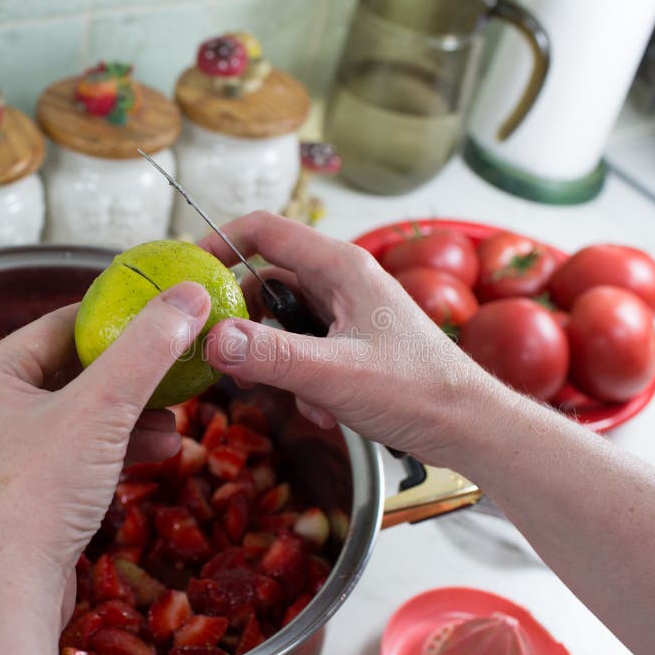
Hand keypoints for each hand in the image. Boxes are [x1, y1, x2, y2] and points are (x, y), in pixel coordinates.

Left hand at [0, 281, 210, 654]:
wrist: (11, 595)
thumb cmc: (40, 495)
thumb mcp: (102, 408)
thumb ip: (147, 349)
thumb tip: (190, 294)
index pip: (67, 322)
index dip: (123, 317)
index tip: (168, 317)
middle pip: (84, 366)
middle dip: (139, 374)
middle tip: (180, 372)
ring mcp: (15, 445)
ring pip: (92, 408)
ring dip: (139, 411)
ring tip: (178, 420)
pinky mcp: (36, 481)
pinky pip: (89, 443)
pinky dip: (127, 442)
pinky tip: (164, 449)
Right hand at [201, 211, 488, 460]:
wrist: (467, 424)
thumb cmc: (418, 391)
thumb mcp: (336, 375)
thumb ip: (272, 355)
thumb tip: (212, 338)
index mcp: (341, 267)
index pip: (266, 230)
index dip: (220, 242)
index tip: (187, 272)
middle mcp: (343, 282)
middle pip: (267, 281)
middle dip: (246, 323)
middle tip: (227, 358)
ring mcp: (348, 313)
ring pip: (284, 322)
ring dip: (277, 360)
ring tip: (295, 396)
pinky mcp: (352, 342)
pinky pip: (305, 349)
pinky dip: (301, 378)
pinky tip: (324, 409)